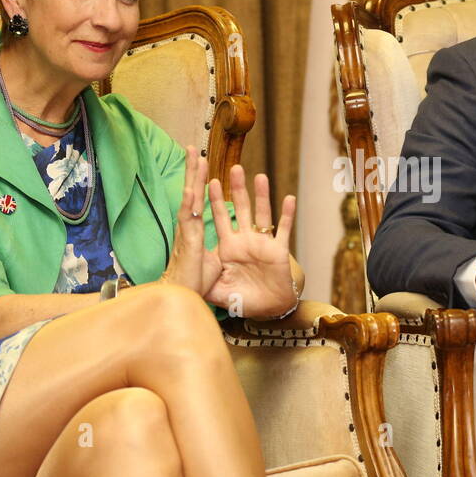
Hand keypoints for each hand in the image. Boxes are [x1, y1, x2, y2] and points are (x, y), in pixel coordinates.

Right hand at [159, 148, 220, 294]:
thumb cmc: (194, 282)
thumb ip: (214, 252)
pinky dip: (194, 198)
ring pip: (190, 196)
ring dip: (193, 176)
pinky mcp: (190, 238)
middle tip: (192, 149)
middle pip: (191, 191)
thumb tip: (219, 250)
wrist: (183, 297)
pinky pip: (192, 214)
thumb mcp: (210, 262)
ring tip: (195, 155)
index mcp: (194, 230)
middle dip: (193, 170)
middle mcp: (189, 226)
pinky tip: (197, 183)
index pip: (196, 200)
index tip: (200, 166)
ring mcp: (187, 230)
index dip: (198, 183)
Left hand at [202, 164, 297, 317]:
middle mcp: (245, 240)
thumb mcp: (217, 290)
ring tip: (260, 176)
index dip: (215, 201)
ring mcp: (262, 243)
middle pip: (241, 208)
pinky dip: (287, 215)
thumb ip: (203, 282)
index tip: (210, 181)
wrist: (266, 309)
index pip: (219, 218)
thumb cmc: (242, 298)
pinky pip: (283, 230)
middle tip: (234, 167)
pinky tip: (289, 198)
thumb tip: (186, 279)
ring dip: (262, 195)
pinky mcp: (278, 250)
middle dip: (237, 189)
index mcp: (229, 246)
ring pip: (262, 214)